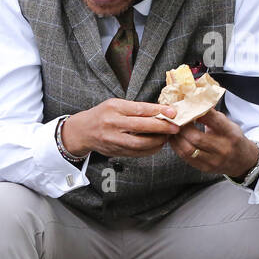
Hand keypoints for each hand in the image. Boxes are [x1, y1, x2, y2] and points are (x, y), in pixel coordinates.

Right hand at [62, 99, 181, 157]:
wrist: (82, 131)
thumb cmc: (102, 115)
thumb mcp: (115, 105)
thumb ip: (135, 108)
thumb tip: (161, 111)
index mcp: (114, 108)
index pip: (139, 110)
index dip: (158, 111)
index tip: (173, 112)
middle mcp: (112, 124)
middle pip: (141, 127)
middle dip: (162, 127)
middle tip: (175, 127)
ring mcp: (113, 140)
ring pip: (140, 144)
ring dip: (157, 141)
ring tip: (167, 137)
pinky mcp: (115, 151)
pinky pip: (137, 153)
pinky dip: (150, 150)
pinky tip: (157, 145)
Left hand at [169, 108, 258, 177]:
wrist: (242, 161)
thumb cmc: (232, 138)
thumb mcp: (229, 124)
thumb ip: (213, 116)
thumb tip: (195, 101)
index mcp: (231, 134)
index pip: (214, 121)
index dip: (198, 113)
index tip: (188, 107)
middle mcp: (223, 148)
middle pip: (196, 137)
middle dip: (182, 127)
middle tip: (176, 119)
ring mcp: (213, 160)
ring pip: (188, 149)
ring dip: (177, 137)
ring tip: (173, 129)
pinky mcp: (204, 168)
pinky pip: (185, 157)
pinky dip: (177, 146)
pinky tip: (175, 139)